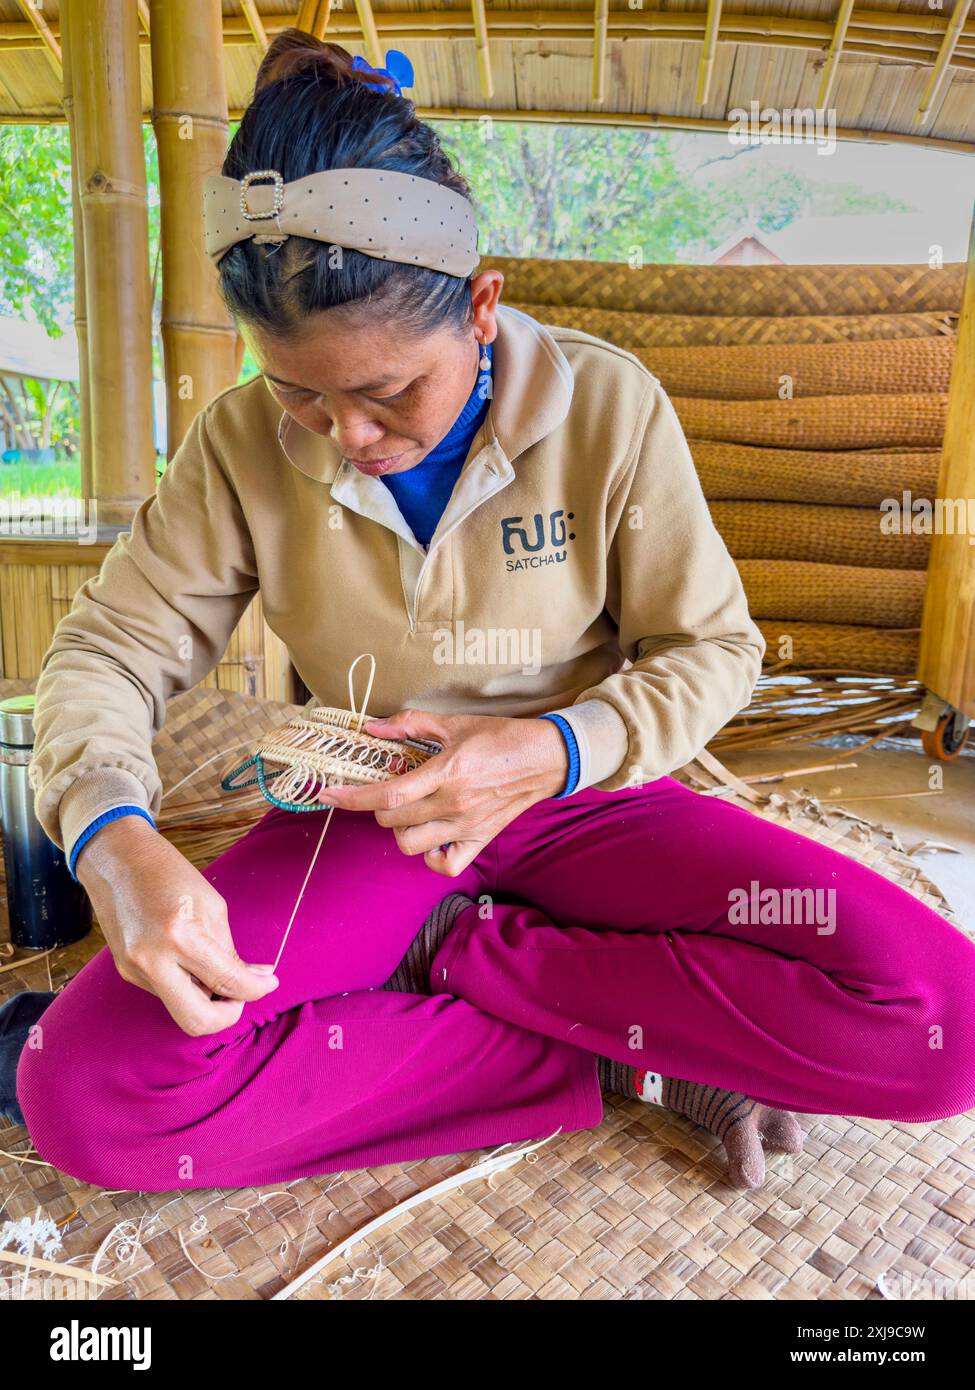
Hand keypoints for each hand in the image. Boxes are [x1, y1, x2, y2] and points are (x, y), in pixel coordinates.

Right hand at [75, 816, 279, 1035]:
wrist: (117, 860)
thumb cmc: (169, 874)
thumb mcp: (212, 907)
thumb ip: (230, 951)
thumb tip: (255, 979)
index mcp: (180, 936)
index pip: (228, 982)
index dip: (256, 989)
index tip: (268, 983)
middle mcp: (152, 960)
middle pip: (197, 1021)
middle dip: (227, 1015)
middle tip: (242, 995)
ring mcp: (134, 970)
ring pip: (181, 1009)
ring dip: (206, 998)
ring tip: (215, 969)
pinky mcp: (126, 972)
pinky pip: (166, 993)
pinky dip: (186, 985)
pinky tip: (189, 961)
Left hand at [320, 710, 568, 875]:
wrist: (544, 758)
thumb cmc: (500, 738)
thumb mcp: (454, 723)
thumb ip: (410, 724)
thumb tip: (373, 728)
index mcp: (445, 773)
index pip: (387, 795)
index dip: (351, 798)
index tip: (327, 794)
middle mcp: (453, 804)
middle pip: (392, 821)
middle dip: (378, 808)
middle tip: (387, 792)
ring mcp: (466, 827)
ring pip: (411, 846)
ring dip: (400, 830)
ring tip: (409, 813)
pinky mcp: (480, 840)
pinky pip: (445, 865)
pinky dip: (430, 858)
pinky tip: (430, 839)